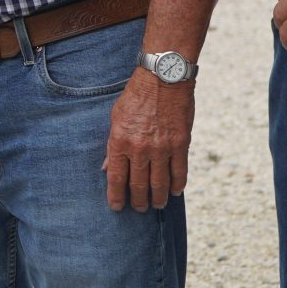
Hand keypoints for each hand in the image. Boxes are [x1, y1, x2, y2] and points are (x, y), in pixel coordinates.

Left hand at [104, 69, 192, 212]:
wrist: (163, 78)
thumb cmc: (136, 96)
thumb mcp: (115, 117)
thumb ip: (112, 144)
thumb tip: (106, 167)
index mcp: (120, 141)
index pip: (116, 178)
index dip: (116, 196)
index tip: (116, 207)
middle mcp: (140, 148)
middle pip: (139, 185)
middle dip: (138, 201)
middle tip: (139, 208)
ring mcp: (162, 148)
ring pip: (160, 183)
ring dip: (158, 198)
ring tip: (157, 204)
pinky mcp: (180, 145)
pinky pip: (179, 172)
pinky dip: (177, 185)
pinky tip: (175, 192)